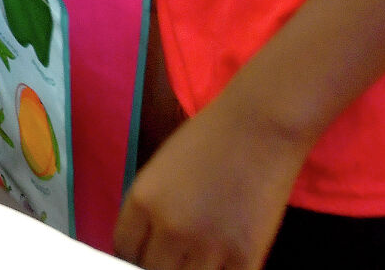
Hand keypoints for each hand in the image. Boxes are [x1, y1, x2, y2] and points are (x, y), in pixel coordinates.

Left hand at [114, 93, 308, 269]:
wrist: (260, 128)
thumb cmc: (209, 139)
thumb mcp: (160, 170)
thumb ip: (150, 209)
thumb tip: (146, 244)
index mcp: (143, 201)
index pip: (124, 249)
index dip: (134, 256)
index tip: (147, 253)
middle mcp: (170, 228)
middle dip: (160, 265)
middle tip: (175, 256)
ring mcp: (209, 246)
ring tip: (197, 258)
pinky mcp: (245, 256)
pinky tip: (222, 264)